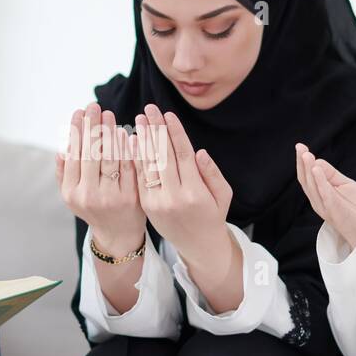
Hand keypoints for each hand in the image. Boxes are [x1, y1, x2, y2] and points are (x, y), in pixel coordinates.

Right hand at [57, 102, 144, 254]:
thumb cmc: (92, 206)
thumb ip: (64, 172)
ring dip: (109, 132)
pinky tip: (125, 132)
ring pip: (109, 158)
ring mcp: (110, 197)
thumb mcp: (72, 194)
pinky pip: (128, 166)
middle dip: (92, 126)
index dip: (76, 131)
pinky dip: (126, 148)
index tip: (79, 111)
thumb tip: (61, 146)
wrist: (117, 234)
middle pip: (90, 153)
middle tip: (95, 106)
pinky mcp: (131, 198)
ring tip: (108, 115)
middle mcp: (88, 195)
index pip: (73, 154)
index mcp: (71, 192)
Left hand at [130, 104, 231, 262]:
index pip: (183, 155)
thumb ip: (212, 174)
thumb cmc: (213, 215)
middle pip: (163, 156)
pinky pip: (139, 178)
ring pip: (148, 165)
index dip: (175, 133)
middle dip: (155, 130)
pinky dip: (135, 159)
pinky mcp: (147, 206)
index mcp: (195, 192)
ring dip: (142, 141)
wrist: (198, 246)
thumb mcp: (223, 195)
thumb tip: (199, 152)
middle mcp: (174, 197)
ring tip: (138, 121)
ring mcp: (158, 202)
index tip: (168, 114)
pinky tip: (132, 142)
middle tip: (148, 109)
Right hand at [295, 142, 355, 249]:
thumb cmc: (355, 206)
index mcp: (318, 193)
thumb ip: (331, 174)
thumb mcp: (344, 184)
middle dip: (302, 163)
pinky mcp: (332, 209)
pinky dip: (319, 181)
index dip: (303, 161)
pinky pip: (324, 193)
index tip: (300, 147)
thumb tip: (317, 161)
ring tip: (306, 155)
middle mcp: (317, 199)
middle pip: (305, 179)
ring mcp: (323, 205)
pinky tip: (316, 170)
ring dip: (308, 169)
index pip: (307, 175)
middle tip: (300, 148)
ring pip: (312, 185)